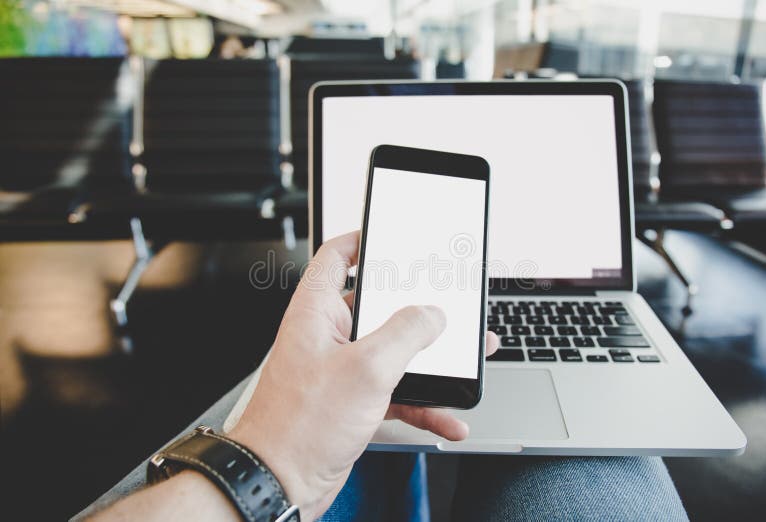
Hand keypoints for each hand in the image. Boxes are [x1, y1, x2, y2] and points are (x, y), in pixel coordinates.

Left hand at [230, 231, 497, 519]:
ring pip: (394, 353)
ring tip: (462, 360)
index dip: (363, 241)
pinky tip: (447, 416)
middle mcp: (328, 336)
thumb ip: (405, 334)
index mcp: (318, 312)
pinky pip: (396, 394)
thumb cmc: (299, 427)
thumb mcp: (365, 369)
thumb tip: (431, 315)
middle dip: (417, 309)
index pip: (336, 258)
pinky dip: (423, 403)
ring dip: (429, 361)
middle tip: (446, 304)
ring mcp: (341, 370)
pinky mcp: (353, 403)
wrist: (280, 483)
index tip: (391, 236)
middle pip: (378, 307)